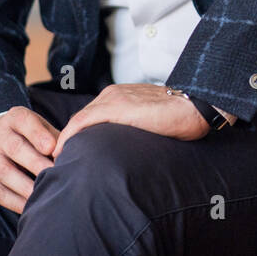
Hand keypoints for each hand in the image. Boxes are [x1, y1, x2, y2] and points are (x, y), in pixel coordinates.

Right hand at [0, 106, 58, 213]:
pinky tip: (31, 206)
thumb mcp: (44, 128)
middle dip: (35, 163)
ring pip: (4, 171)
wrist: (1, 140)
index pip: (24, 122)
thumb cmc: (33, 136)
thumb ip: (57, 138)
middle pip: (15, 148)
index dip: (38, 135)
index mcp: (16, 118)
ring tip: (43, 194)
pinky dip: (15, 201)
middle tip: (54, 175)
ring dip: (25, 186)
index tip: (52, 148)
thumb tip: (75, 155)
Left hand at [51, 84, 209, 156]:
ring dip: (66, 140)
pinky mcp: (115, 108)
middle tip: (61, 161)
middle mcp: (113, 94)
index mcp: (121, 95)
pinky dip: (69, 137)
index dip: (78, 135)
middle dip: (68, 139)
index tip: (71, 154)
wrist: (196, 104)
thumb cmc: (181, 115)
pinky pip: (81, 122)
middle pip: (81, 119)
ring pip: (78, 120)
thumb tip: (128, 148)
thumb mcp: (151, 118)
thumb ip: (136, 126)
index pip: (91, 116)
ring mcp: (113, 99)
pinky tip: (63, 152)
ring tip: (60, 161)